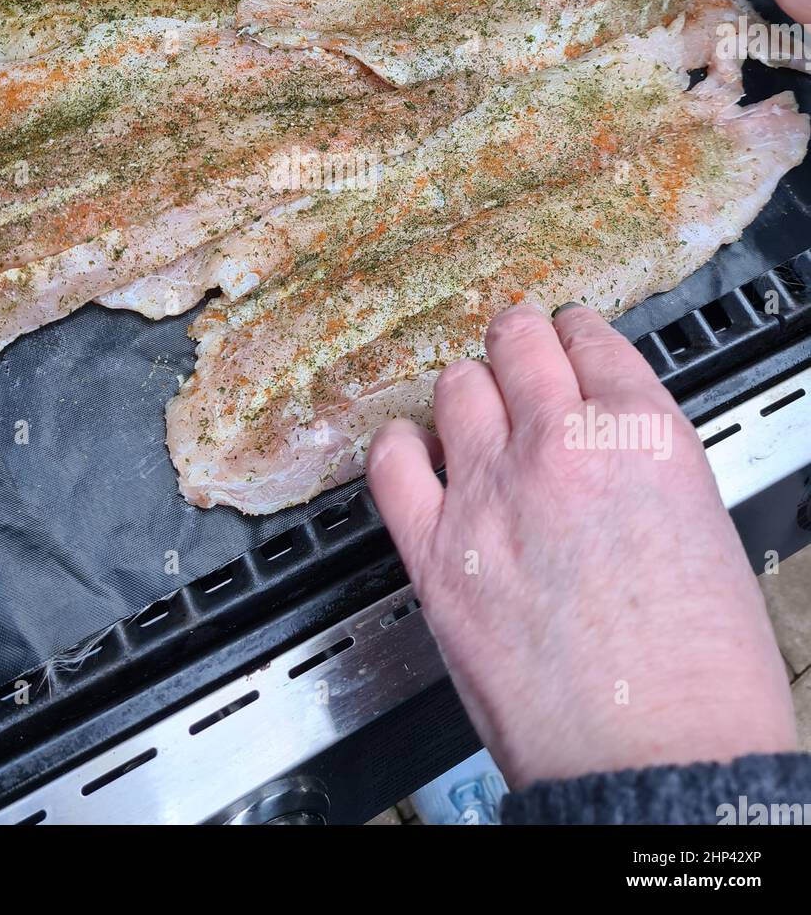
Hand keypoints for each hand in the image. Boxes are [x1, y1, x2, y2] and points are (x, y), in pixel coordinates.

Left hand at [366, 304, 795, 789]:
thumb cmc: (699, 674)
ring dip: (467, 390)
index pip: (593, 341)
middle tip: (516, 349)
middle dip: (517, 340)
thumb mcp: (702, 529)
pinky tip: (412, 451)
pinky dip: (399, 447)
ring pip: (455, 386)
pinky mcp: (436, 552)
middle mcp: (560, 447)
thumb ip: (641, 468)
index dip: (576, 334)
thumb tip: (604, 450)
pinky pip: (392, 463)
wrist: (655, 760)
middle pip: (516, 342)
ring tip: (471, 405)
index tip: (566, 337)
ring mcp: (490, 493)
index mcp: (642, 436)